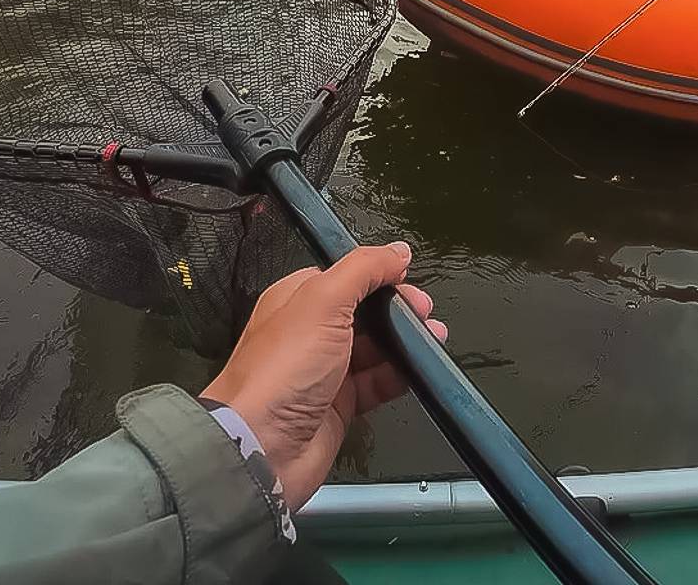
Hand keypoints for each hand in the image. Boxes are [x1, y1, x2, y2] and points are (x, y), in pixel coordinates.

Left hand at [201, 242, 446, 506]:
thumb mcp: (323, 301)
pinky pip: (377, 383)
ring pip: (376, 348)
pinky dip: (400, 375)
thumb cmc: (282, 370)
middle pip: (366, 311)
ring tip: (434, 339)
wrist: (262, 447)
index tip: (407, 280)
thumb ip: (363, 269)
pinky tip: (420, 370)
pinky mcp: (340, 405)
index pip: (347, 277)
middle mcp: (310, 333)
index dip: (379, 276)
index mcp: (298, 300)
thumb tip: (398, 251)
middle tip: (424, 314)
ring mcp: (326, 371)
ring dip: (406, 342)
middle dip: (399, 310)